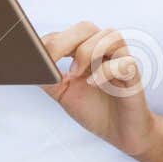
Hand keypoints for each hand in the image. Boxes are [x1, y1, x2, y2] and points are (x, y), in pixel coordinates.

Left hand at [39, 22, 157, 156]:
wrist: (121, 133)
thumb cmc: (95, 110)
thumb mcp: (64, 94)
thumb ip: (48, 78)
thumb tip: (29, 66)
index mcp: (86, 52)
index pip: (67, 34)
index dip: (50, 41)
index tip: (36, 55)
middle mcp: (105, 51)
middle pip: (86, 28)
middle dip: (64, 41)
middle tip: (51, 60)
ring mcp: (121, 61)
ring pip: (109, 36)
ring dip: (87, 52)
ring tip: (74, 74)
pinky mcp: (134, 76)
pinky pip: (124, 62)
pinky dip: (106, 70)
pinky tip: (93, 83)